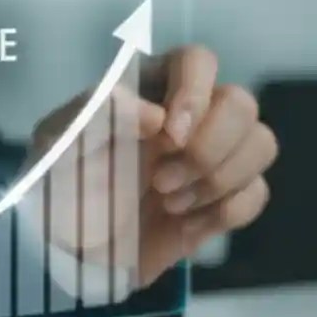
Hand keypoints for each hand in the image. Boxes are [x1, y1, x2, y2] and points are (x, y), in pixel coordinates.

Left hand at [28, 45, 277, 289]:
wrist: (66, 255)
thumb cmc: (57, 188)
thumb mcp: (55, 146)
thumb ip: (94, 113)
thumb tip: (155, 113)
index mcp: (149, 90)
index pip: (198, 61)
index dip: (195, 92)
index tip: (171, 136)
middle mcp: (188, 118)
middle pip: (242, 104)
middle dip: (209, 149)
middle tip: (160, 183)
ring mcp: (211, 159)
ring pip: (261, 143)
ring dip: (220, 179)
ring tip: (170, 204)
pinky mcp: (223, 200)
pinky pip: (257, 193)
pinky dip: (226, 212)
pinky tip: (184, 226)